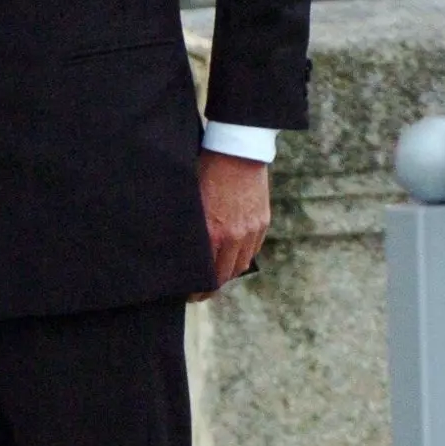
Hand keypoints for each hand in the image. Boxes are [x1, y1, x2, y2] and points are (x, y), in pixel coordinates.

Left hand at [196, 149, 270, 292]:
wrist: (236, 151)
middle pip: (224, 276)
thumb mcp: (191, 201)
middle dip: (211, 288)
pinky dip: (242, 256)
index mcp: (212, 233)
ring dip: (228, 273)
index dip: (198, 290)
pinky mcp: (262, 221)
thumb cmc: (206, 171)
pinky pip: (253, 249)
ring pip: (240, 265)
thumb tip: (181, 250)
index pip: (207, 275)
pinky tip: (231, 256)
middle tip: (200, 293)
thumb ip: (192, 229)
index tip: (190, 295)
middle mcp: (234, 236)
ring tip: (216, 275)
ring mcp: (251, 230)